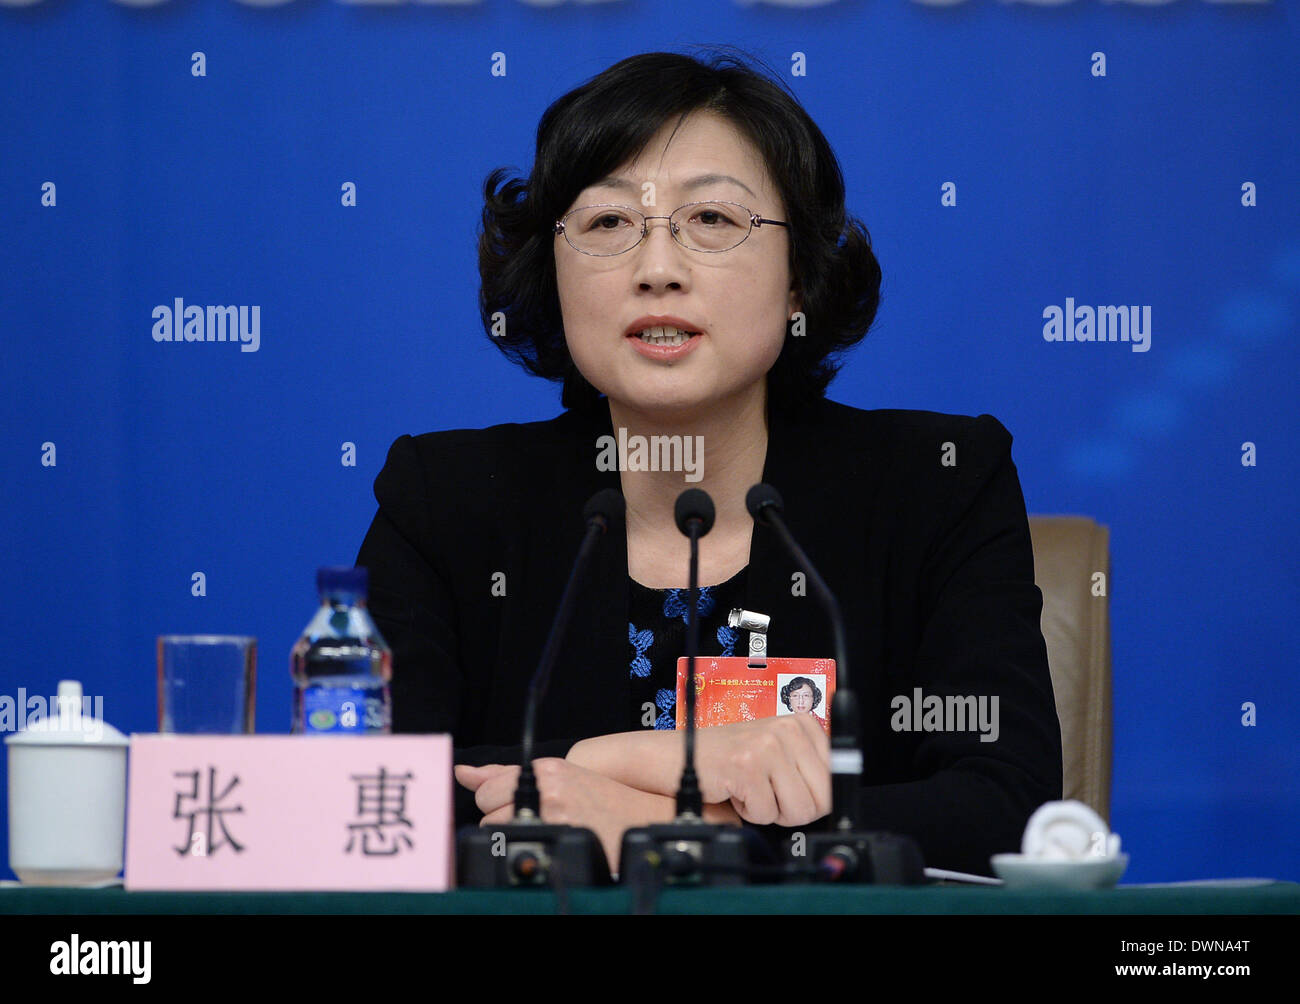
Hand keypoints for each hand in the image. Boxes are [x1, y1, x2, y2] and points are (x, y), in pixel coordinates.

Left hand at [455, 758, 669, 872]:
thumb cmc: (598, 800)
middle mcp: (547, 788)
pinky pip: (520, 848)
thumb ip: (504, 775)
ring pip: (499, 834)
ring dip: (518, 837)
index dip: (501, 804)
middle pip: (488, 814)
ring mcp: (553, 815)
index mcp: (545, 768)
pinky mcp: (560, 837)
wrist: (641, 820)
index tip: (527, 806)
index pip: (486, 791)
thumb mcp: (555, 778)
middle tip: (543, 819)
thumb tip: (462, 772)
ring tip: (550, 831)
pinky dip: (534, 849)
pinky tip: (553, 845)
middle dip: (507, 820)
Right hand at [693, 713, 830, 826]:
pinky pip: (766, 813)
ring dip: (772, 811)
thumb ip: (809, 767)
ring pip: (798, 810)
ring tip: (753, 789)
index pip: (835, 778)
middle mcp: (788, 730)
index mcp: (802, 724)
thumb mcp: (779, 752)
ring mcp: (767, 746)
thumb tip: (836, 796)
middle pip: (821, 799)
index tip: (791, 788)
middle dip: (794, 808)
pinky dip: (749, 812)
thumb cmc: (730, 757)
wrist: (682, 756)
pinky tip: (736, 790)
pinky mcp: (747, 767)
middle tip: (770, 793)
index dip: (813, 796)